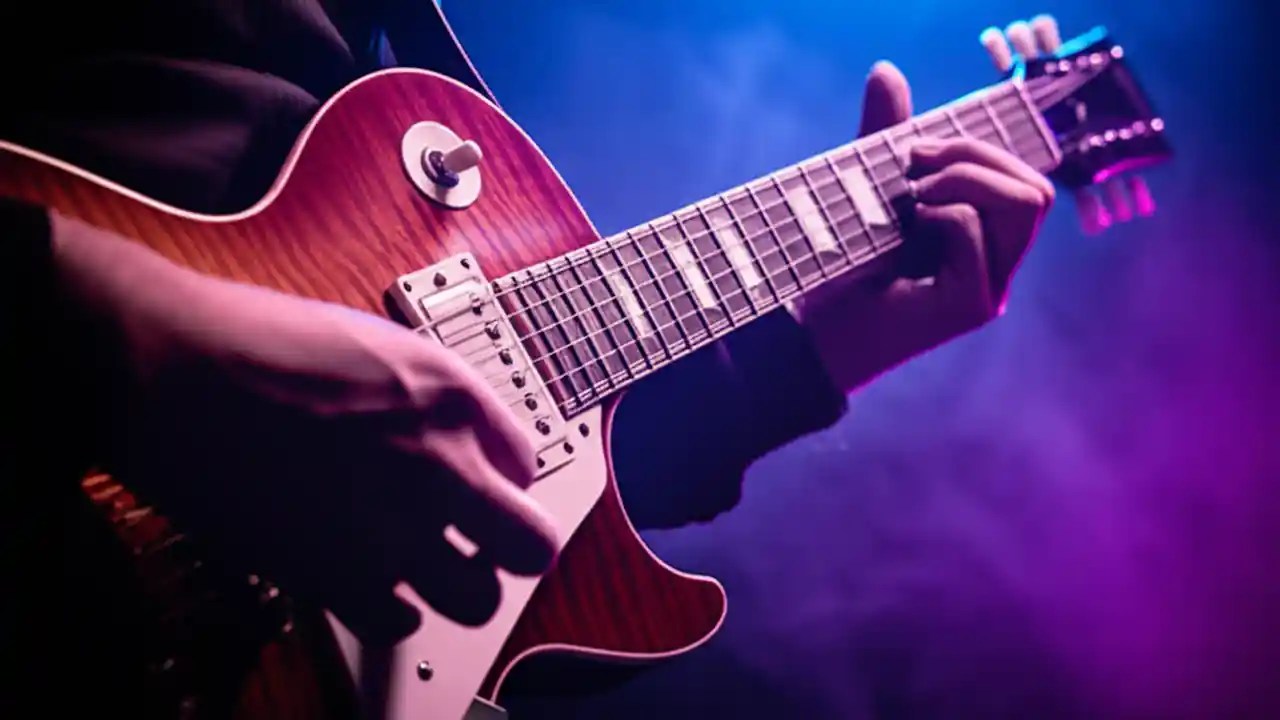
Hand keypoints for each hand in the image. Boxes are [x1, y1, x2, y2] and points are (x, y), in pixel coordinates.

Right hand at [51, 215, 558, 636]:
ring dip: (458, 585)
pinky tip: (371, 581)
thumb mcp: (378, 342)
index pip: (527, 465)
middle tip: (482, 542)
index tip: (474, 484)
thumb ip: (434, 398)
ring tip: (426, 566)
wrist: (172, 369)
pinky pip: (402, 624)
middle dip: (512, 545)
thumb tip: (459, 436)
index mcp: (454, 399)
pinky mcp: (339, 576)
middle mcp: (442, 467)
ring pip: (480, 600)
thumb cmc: (257, 342)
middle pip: (533, 546)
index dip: (498, 477)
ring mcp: (395, 528)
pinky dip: (392, 610)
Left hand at [795, 61, 1053, 392]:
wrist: (807, 335)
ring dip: (968, 180)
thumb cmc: (836, 268)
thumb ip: (883, 137)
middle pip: (1038, 189)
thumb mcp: (865, 190)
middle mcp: (995, 266)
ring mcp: (988, 288)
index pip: (1024, 180)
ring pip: (1027, 204)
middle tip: (915, 166)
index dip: (978, 149)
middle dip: (978, 156)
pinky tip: (905, 229)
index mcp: (982, 240)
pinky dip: (941, 214)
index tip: (913, 149)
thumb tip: (887, 70)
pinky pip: (975, 231)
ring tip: (915, 195)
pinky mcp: (969, 306)